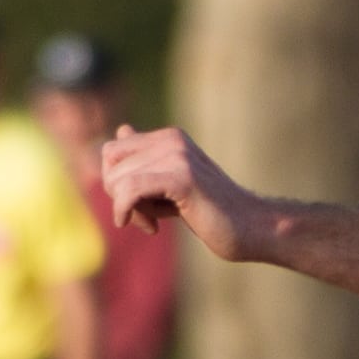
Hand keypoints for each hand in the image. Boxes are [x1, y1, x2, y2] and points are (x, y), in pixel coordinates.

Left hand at [98, 124, 276, 262]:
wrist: (249, 227)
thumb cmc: (209, 211)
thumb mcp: (170, 183)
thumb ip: (145, 159)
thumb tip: (121, 130)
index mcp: (168, 137)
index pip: (111, 151)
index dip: (115, 182)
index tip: (137, 205)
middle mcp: (171, 139)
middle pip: (110, 163)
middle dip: (118, 196)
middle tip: (145, 217)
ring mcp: (177, 155)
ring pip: (117, 179)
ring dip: (128, 209)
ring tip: (154, 223)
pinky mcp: (182, 177)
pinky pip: (130, 190)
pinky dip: (127, 211)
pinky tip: (151, 228)